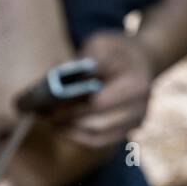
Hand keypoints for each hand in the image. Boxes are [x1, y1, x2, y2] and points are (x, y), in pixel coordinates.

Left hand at [54, 31, 155, 150]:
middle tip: (42, 114)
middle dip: (67, 120)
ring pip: (97, 137)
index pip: (99, 103)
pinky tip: (60, 127)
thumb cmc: (118, 50)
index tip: (49, 104)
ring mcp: (135, 123)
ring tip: (48, 120)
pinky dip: (77, 137)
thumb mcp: (102, 44)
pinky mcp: (126, 131)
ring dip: (69, 131)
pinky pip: (99, 141)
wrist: (143, 61)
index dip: (73, 107)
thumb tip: (58, 79)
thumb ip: (84, 60)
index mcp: (136, 84)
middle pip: (98, 124)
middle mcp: (140, 109)